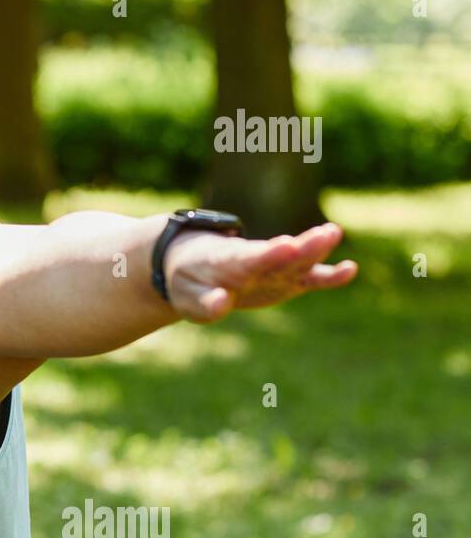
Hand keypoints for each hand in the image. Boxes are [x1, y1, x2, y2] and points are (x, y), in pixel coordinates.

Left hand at [164, 222, 357, 322]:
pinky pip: (308, 277)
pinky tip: (350, 270)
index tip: (287, 245)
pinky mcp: (284, 279)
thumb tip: (221, 303)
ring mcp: (272, 269)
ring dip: (316, 249)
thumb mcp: (187, 297)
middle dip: (303, 247)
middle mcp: (255, 261)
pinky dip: (327, 275)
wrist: (192, 265)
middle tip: (327, 233)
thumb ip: (204, 303)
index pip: (250, 258)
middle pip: (280, 254)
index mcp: (228, 263)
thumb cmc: (189, 282)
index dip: (268, 254)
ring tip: (335, 233)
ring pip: (297, 259)